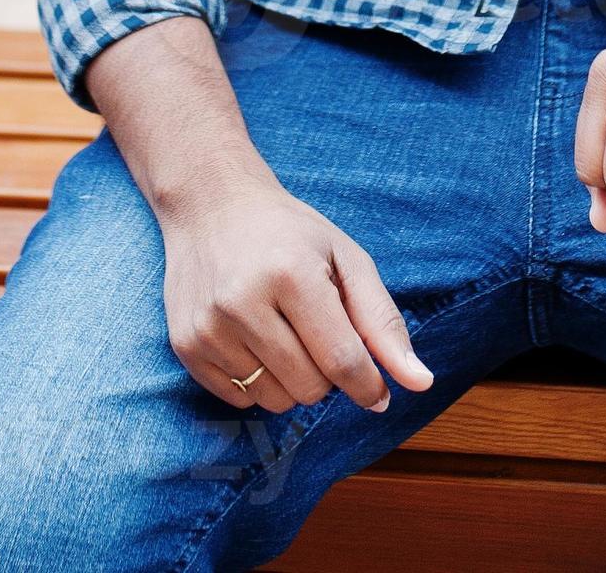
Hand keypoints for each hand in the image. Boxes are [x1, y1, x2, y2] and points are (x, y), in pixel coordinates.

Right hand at [157, 176, 436, 415]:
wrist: (209, 206)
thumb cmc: (288, 233)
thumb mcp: (346, 260)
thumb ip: (383, 322)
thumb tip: (420, 383)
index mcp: (291, 274)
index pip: (341, 360)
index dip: (368, 386)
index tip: (378, 392)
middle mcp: (242, 302)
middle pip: (310, 387)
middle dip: (328, 374)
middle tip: (317, 332)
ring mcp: (208, 326)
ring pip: (276, 400)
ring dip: (292, 380)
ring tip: (284, 333)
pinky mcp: (185, 345)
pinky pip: (239, 399)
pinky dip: (257, 382)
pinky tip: (253, 339)